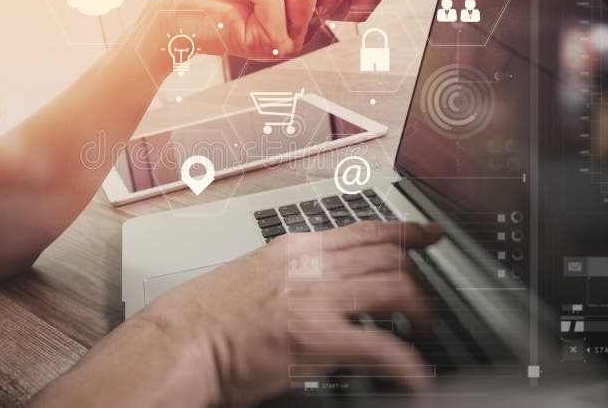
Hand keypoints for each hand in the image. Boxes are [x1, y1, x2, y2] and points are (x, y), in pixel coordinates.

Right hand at [135, 221, 441, 404]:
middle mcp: (309, 267)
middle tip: (429, 299)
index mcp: (293, 249)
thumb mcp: (252, 276)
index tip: (429, 235)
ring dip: (421, 311)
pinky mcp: (317, 338)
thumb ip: (289, 275)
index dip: (406, 232)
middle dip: (420, 277)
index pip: (363, 230)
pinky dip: (407, 364)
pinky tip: (415, 377)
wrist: (178, 342)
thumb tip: (314, 286)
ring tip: (425, 331)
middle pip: (388, 256)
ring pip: (395, 288)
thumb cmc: (204, 317)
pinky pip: (381, 345)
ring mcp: (315, 299)